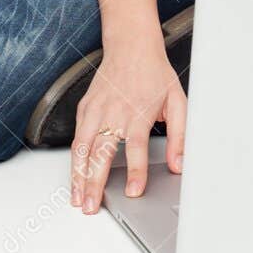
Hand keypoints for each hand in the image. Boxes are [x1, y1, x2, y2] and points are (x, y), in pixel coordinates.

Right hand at [70, 49, 186, 214]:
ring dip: (77, 176)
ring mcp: (96, 111)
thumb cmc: (155, 74)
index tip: (133, 191)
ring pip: (82, 149)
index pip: (136, 149)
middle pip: (101, 153)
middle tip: (92, 206)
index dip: (135, 172)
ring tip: (77, 198)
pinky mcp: (85, 108)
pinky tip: (74, 175)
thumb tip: (179, 164)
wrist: (131, 46)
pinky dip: (73, 159)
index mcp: (138, 113)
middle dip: (94, 183)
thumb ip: (180, 136)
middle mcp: (114, 113)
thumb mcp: (177, 102)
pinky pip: (76, 138)